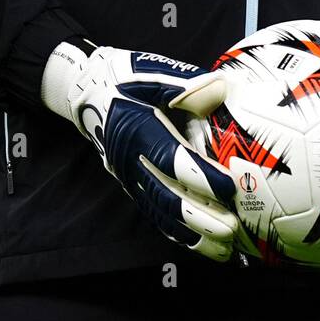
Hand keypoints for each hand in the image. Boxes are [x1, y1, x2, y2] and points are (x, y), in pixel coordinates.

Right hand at [63, 46, 240, 262]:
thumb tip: (223, 88)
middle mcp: (130, 160)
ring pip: (160, 213)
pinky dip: (178, 235)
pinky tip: (204, 246)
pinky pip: (155, 215)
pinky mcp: (132, 186)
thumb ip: (185, 82)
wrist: (87, 93)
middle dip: (199, 216)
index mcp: (137, 129)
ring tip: (225, 247)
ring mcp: (129, 177)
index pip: (170, 158)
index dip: (199, 175)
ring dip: (192, 234)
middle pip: (165, 195)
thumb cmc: (125, 79)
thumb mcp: (152, 73)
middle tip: (232, 227)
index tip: (229, 186)